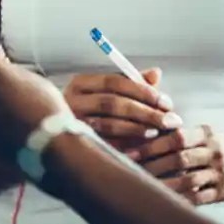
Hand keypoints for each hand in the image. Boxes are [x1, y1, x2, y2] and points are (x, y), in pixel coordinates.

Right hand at [62, 70, 181, 146]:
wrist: (53, 132)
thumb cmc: (89, 108)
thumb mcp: (105, 91)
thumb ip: (131, 83)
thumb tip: (156, 74)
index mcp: (80, 83)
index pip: (114, 82)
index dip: (142, 91)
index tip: (165, 101)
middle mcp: (72, 101)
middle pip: (112, 103)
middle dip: (145, 112)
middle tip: (170, 120)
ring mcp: (71, 124)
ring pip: (107, 125)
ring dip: (136, 129)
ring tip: (157, 132)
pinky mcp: (76, 144)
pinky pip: (104, 145)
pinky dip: (124, 147)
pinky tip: (141, 149)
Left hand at [129, 125, 223, 205]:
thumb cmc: (223, 145)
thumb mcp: (206, 133)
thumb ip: (181, 134)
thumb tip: (145, 134)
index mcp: (207, 134)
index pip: (178, 137)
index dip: (153, 144)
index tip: (133, 151)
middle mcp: (214, 152)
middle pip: (180, 159)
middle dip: (153, 165)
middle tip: (131, 170)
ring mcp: (220, 173)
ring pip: (188, 180)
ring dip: (164, 184)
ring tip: (144, 186)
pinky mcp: (223, 192)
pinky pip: (199, 198)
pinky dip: (181, 199)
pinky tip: (164, 199)